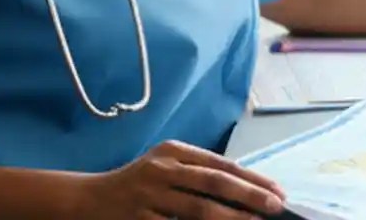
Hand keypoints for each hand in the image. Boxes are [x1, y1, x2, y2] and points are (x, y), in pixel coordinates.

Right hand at [79, 139, 286, 219]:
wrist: (88, 200)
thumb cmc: (137, 184)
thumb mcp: (166, 167)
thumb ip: (198, 173)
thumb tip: (245, 187)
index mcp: (174, 152)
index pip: (221, 164)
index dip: (252, 178)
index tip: (277, 191)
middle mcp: (162, 169)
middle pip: (214, 182)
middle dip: (249, 195)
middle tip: (276, 206)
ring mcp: (149, 195)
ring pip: (198, 209)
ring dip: (230, 218)